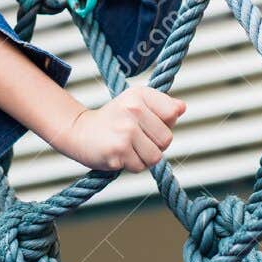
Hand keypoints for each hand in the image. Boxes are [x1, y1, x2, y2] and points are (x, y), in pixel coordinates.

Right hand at [52, 87, 185, 172]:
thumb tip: (182, 108)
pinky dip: (131, 165)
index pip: (172, 113)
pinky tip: (119, 154)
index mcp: (139, 95)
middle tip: (136, 138)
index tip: (147, 122)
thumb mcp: (136, 102)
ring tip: (129, 147)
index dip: (163, 123)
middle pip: (166, 138)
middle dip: (155, 144)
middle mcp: (132, 109)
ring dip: (144, 157)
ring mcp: (125, 131)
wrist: (79, 132)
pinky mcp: (118, 152)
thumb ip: (163, 105)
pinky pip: (140, 167)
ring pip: (155, 156)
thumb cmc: (113, 118)